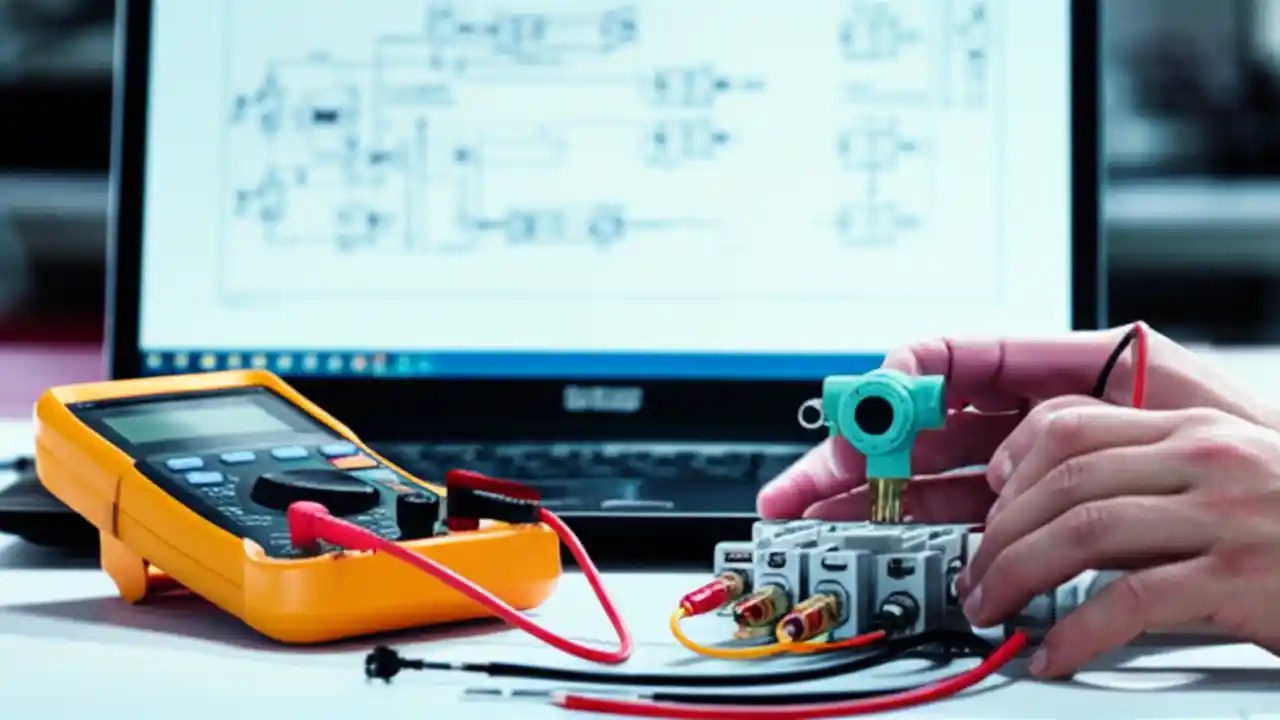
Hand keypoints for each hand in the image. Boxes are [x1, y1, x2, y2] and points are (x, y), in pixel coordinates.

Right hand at [755, 325, 1279, 520]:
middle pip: (919, 425)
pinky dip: (910, 524)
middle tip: (808, 476)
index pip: (951, 360)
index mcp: (1055, 368)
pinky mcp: (1033, 515)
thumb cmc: (1246, 433)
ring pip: (925, 473)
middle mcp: (1030, 415)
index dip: (897, 381)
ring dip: (863, 491)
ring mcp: (1027, 467)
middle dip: (855, 448)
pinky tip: (871, 529)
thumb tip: (958, 392)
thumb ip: (1059, 384)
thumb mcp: (1161, 386)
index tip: (867, 407)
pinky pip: (958, 514)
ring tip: (809, 509)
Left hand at [958, 403, 1279, 677]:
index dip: (1009, 466)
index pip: (1071, 425)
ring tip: (992, 611)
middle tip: (973, 576)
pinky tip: (1055, 654)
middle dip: (998, 533)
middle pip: (1061, 481)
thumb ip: (1153, 484)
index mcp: (1194, 430)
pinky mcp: (1242, 577)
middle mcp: (1205, 460)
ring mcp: (1225, 516)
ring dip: (1017, 575)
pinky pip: (1129, 601)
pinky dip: (1077, 632)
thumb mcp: (1229, 481)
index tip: (983, 507)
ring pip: (1082, 533)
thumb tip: (1058, 519)